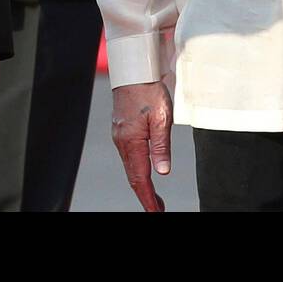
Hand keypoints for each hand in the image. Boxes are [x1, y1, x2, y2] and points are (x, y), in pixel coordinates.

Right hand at [111, 81, 172, 211]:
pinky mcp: (121, 129)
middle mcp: (122, 141)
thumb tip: (163, 172)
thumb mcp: (162, 117)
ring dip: (141, 183)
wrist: (133, 69)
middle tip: (157, 210)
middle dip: (145, 195)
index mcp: (131, 141)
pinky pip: (128, 155)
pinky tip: (144, 171)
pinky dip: (137, 169)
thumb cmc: (149, 89)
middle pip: (132, 176)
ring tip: (154, 197)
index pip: (140, 178)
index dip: (148, 198)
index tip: (155, 212)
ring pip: (130, 166)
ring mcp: (120, 135)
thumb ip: (161, 146)